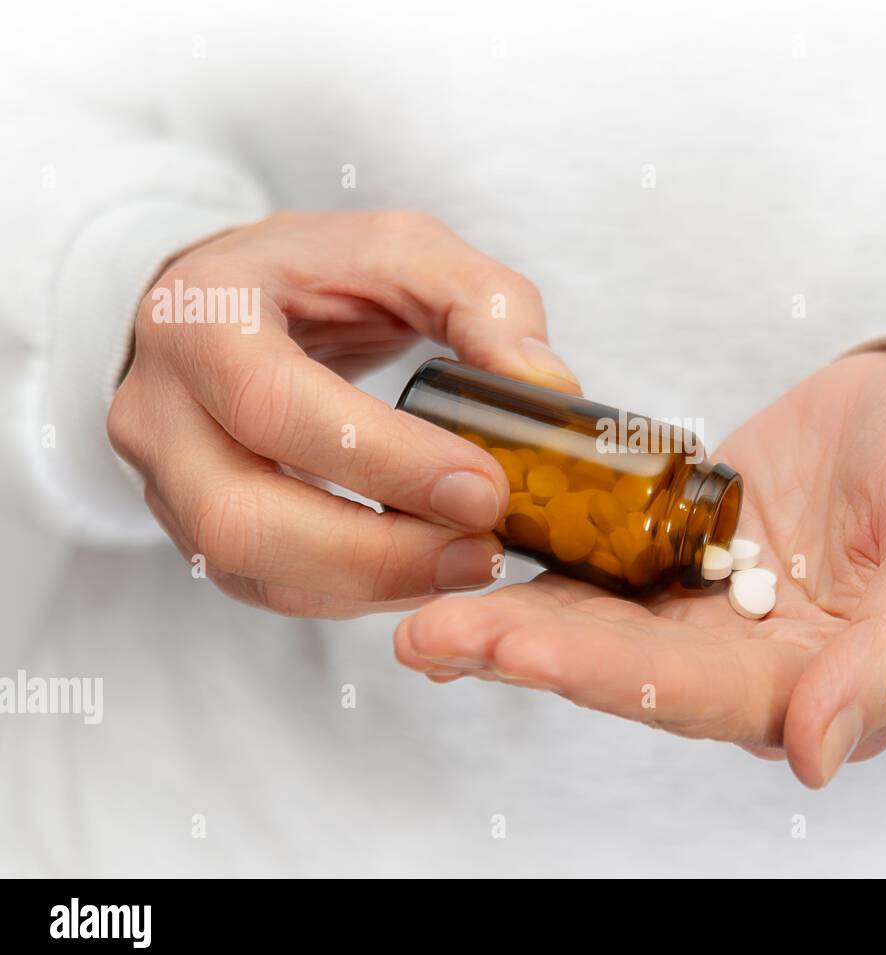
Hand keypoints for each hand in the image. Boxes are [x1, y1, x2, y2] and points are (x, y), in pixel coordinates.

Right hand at [109, 211, 580, 617]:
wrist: (224, 302)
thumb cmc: (315, 273)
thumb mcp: (404, 250)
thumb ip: (484, 302)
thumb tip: (546, 389)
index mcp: (203, 316)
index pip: (273, 405)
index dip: (384, 461)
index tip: (484, 489)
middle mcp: (160, 406)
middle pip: (244, 516)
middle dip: (379, 553)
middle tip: (483, 550)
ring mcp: (164, 479)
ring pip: (251, 569)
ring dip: (372, 586)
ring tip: (468, 565)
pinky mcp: (193, 530)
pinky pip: (266, 588)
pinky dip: (352, 594)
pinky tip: (422, 570)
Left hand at [394, 345, 885, 785]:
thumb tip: (814, 759)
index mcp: (824, 678)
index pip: (701, 693)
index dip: (608, 679)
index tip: (517, 653)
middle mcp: (760, 655)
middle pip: (630, 668)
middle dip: (530, 654)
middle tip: (429, 637)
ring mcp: (722, 600)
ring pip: (609, 621)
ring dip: (520, 617)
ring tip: (425, 617)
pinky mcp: (696, 541)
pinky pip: (617, 555)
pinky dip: (554, 557)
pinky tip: (484, 554)